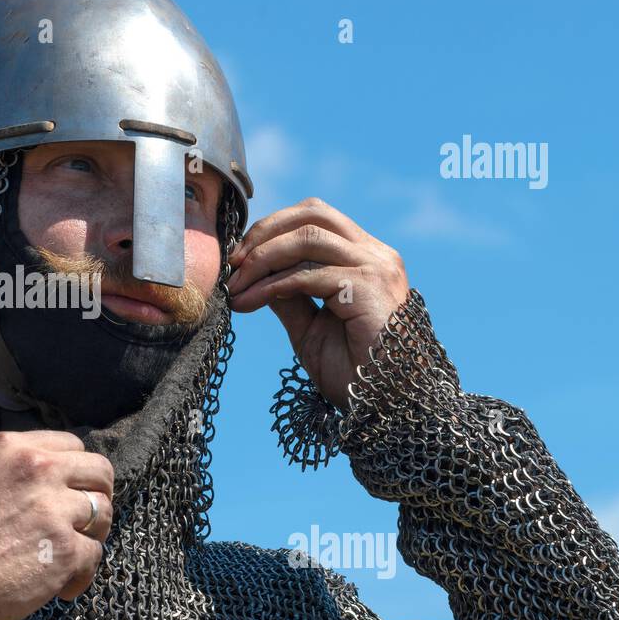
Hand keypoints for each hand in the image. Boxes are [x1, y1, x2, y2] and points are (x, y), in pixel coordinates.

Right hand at [0, 430, 113, 619]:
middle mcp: (38, 470)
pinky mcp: (66, 550)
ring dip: (93, 535)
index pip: (71, 444)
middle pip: (100, 471)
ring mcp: (55, 509)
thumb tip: (38, 479)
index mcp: (12, 448)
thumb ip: (8, 469)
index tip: (71, 490)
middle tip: (85, 521)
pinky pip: (94, 555)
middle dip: (97, 495)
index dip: (75, 470)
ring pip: (103, 512)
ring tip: (74, 555)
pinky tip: (64, 588)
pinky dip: (82, 575)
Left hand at [225, 197, 408, 410]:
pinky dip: (273, 285)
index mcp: (366, 257)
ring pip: (307, 238)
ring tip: (237, 287)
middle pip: (312, 214)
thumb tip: (252, 273)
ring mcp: (376, 267)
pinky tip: (252, 301)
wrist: (385, 405)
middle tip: (233, 264)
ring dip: (262, 259)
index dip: (272, 229)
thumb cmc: (353, 371)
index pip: (316, 217)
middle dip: (265, 232)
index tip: (237, 259)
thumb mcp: (308, 327)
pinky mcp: (369, 287)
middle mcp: (375, 254)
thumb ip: (287, 296)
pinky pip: (309, 275)